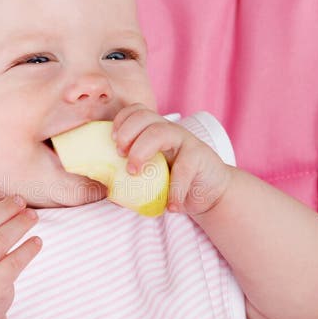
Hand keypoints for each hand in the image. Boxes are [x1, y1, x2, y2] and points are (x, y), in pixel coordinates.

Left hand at [112, 105, 231, 217]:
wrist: (211, 193)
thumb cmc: (175, 184)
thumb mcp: (151, 178)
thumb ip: (132, 177)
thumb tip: (106, 187)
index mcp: (155, 131)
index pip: (136, 112)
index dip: (121, 121)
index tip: (112, 141)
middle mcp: (169, 131)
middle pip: (144, 116)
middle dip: (127, 133)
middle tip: (120, 156)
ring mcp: (185, 141)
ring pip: (160, 133)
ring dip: (141, 151)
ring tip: (134, 173)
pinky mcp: (200, 156)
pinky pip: (184, 167)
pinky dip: (174, 189)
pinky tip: (170, 206)